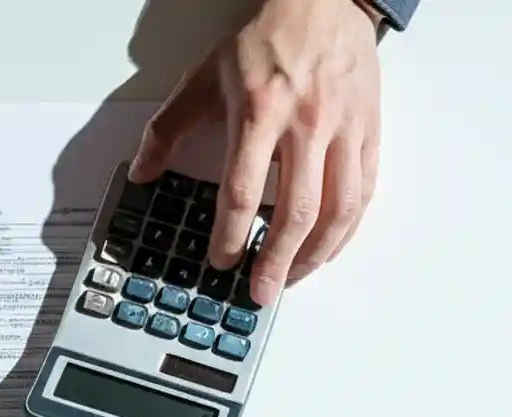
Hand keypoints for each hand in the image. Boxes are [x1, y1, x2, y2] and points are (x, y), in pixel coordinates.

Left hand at [129, 0, 382, 304]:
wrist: (321, 1)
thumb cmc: (265, 39)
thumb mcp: (204, 78)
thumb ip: (168, 129)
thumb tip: (141, 171)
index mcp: (261, 113)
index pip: (244, 191)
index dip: (232, 235)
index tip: (222, 261)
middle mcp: (306, 125)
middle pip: (296, 211)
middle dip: (277, 262)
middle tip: (261, 293)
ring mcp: (344, 131)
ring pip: (338, 209)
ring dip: (316, 255)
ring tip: (293, 278)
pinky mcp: (369, 131)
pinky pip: (365, 191)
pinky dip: (348, 229)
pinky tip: (329, 248)